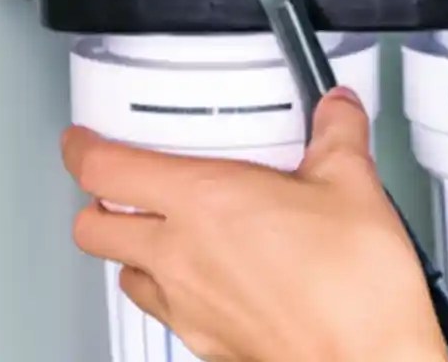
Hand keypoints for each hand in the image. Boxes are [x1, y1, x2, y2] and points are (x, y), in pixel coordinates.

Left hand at [62, 88, 447, 361]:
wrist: (366, 358)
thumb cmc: (353, 287)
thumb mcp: (354, 185)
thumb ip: (338, 135)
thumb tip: (336, 111)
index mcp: (204, 201)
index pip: (104, 168)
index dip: (81, 148)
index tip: (84, 139)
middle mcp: (180, 255)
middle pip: (91, 227)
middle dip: (96, 200)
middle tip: (121, 182)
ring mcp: (186, 306)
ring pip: (121, 273)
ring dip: (132, 247)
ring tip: (168, 230)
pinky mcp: (204, 342)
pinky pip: (162, 310)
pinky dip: (170, 288)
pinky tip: (211, 277)